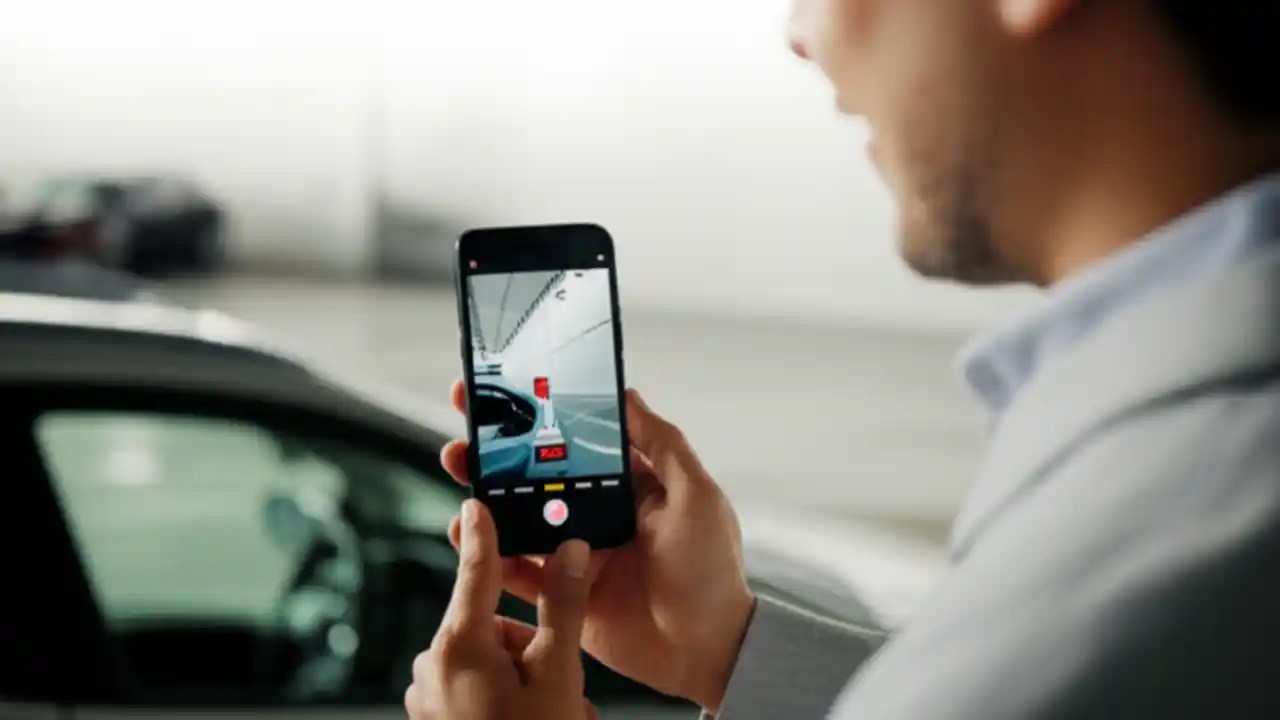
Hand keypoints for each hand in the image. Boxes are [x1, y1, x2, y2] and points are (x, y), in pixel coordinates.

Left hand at [404, 499, 598, 719]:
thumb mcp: (556, 673)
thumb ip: (563, 607)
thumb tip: (569, 555)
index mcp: (458, 647)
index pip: (475, 571)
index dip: (481, 535)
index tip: (476, 505)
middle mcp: (433, 668)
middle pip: (492, 626)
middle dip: (531, 646)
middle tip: (560, 682)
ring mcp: (429, 698)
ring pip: (487, 660)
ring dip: (522, 675)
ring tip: (551, 710)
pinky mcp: (432, 719)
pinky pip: (473, 688)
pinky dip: (503, 696)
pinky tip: (527, 717)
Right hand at [442, 384, 756, 710]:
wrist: (705, 650)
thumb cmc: (711, 571)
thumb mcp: (695, 496)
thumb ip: (662, 445)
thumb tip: (628, 395)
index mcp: (627, 487)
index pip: (576, 444)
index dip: (542, 420)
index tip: (507, 394)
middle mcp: (597, 515)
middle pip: (537, 478)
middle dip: (498, 455)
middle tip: (465, 436)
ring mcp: (575, 555)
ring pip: (519, 520)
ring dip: (486, 497)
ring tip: (459, 473)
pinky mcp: (561, 593)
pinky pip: (518, 571)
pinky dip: (490, 554)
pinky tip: (469, 533)